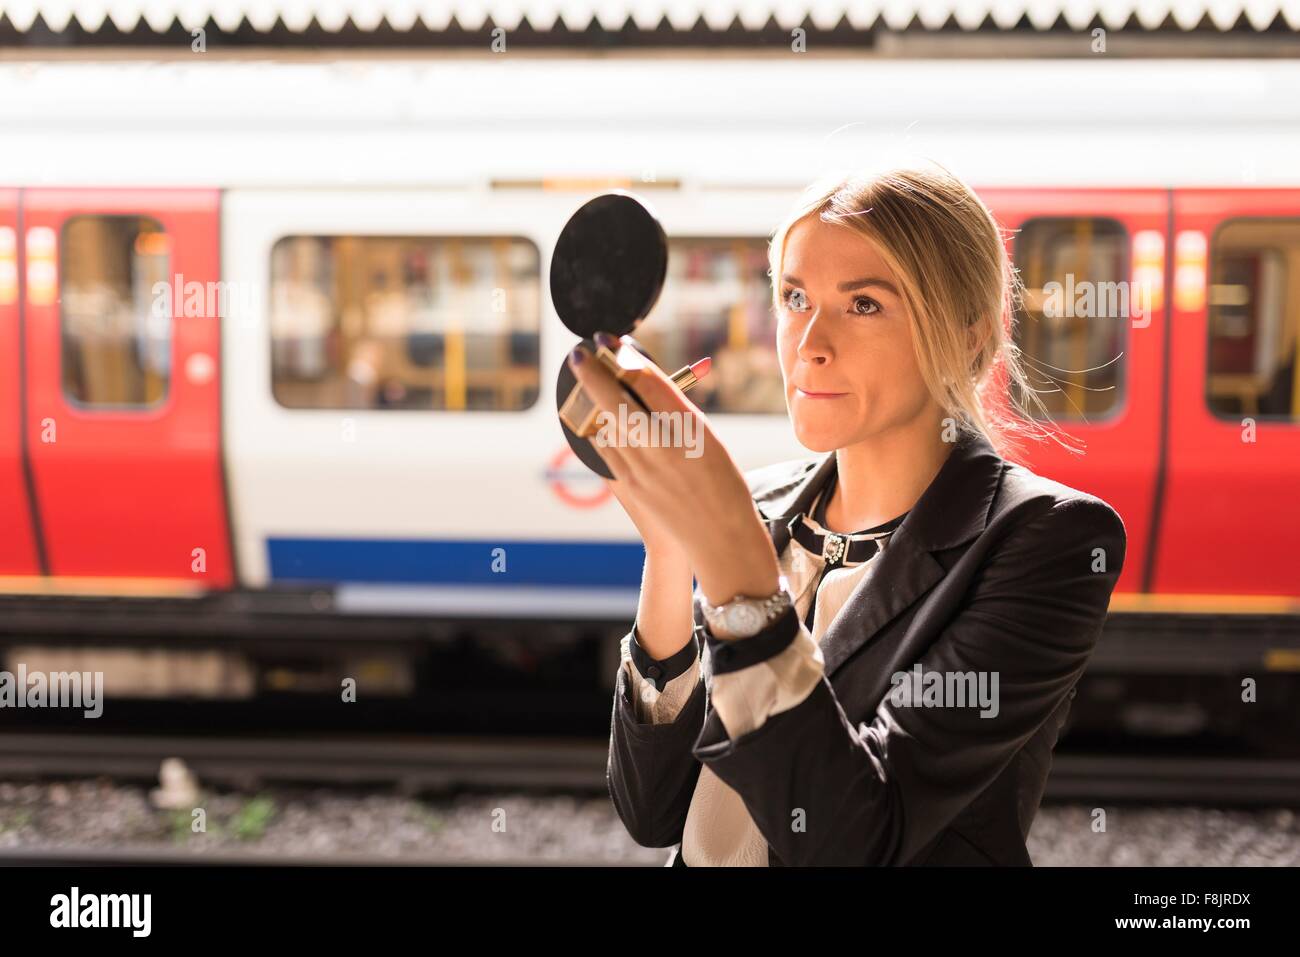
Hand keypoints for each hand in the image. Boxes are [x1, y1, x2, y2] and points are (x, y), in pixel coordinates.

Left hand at [569, 334, 780, 605]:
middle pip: (616, 399)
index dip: (624, 357)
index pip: (647, 381)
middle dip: (593, 373)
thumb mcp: (708, 438)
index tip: (610, 341)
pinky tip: (595, 417)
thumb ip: (676, 410)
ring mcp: (641, 468)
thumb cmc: (722, 482)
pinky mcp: (629, 485)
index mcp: (688, 427)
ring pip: (605, 424)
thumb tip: (644, 381)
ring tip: (583, 377)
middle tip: (579, 353)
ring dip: (591, 398)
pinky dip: (598, 428)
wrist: (719, 536)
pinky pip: (605, 449)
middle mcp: (661, 445)